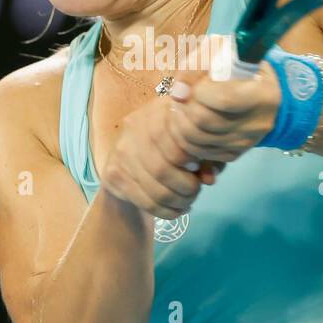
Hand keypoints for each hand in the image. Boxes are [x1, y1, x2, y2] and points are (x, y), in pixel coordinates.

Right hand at [99, 93, 225, 219]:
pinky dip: (166, 212)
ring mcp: (121, 151)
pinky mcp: (113, 173)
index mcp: (160, 111)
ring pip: (154, 190)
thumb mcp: (199, 142)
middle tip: (195, 191)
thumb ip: (209, 158)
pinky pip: (144, 201)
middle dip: (187, 188)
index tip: (198, 169)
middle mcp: (135, 127)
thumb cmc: (177, 140)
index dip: (192, 162)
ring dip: (178, 202)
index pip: (176, 143)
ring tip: (187, 201)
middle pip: (162, 169)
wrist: (136, 146)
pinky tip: (176, 208)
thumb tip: (209, 179)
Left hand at [166, 63, 281, 163]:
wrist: (259, 91)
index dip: (198, 92)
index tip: (189, 84)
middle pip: (206, 121)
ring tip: (178, 107)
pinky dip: (184, 138)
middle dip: (184, 107)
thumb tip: (178, 91)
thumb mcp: (222, 52)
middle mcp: (258, 123)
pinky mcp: (234, 153)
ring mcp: (246, 142)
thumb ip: (197, 64)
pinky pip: (200, 151)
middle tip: (178, 97)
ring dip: (178, 122)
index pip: (224, 99)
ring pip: (198, 139)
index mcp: (263, 95)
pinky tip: (185, 122)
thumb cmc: (238, 67)